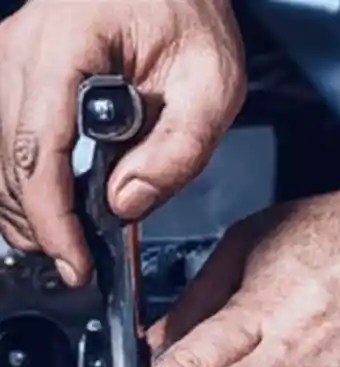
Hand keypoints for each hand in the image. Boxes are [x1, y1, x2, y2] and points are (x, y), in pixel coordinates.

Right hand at [0, 0, 244, 285]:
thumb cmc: (188, 16)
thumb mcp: (212, 84)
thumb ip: (177, 149)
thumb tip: (126, 205)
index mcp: (66, 47)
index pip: (41, 150)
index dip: (52, 218)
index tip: (74, 262)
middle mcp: (20, 50)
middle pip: (9, 161)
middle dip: (39, 223)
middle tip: (79, 263)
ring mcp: (6, 59)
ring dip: (26, 208)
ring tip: (70, 240)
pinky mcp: (10, 74)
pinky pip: (2, 142)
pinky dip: (22, 182)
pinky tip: (53, 208)